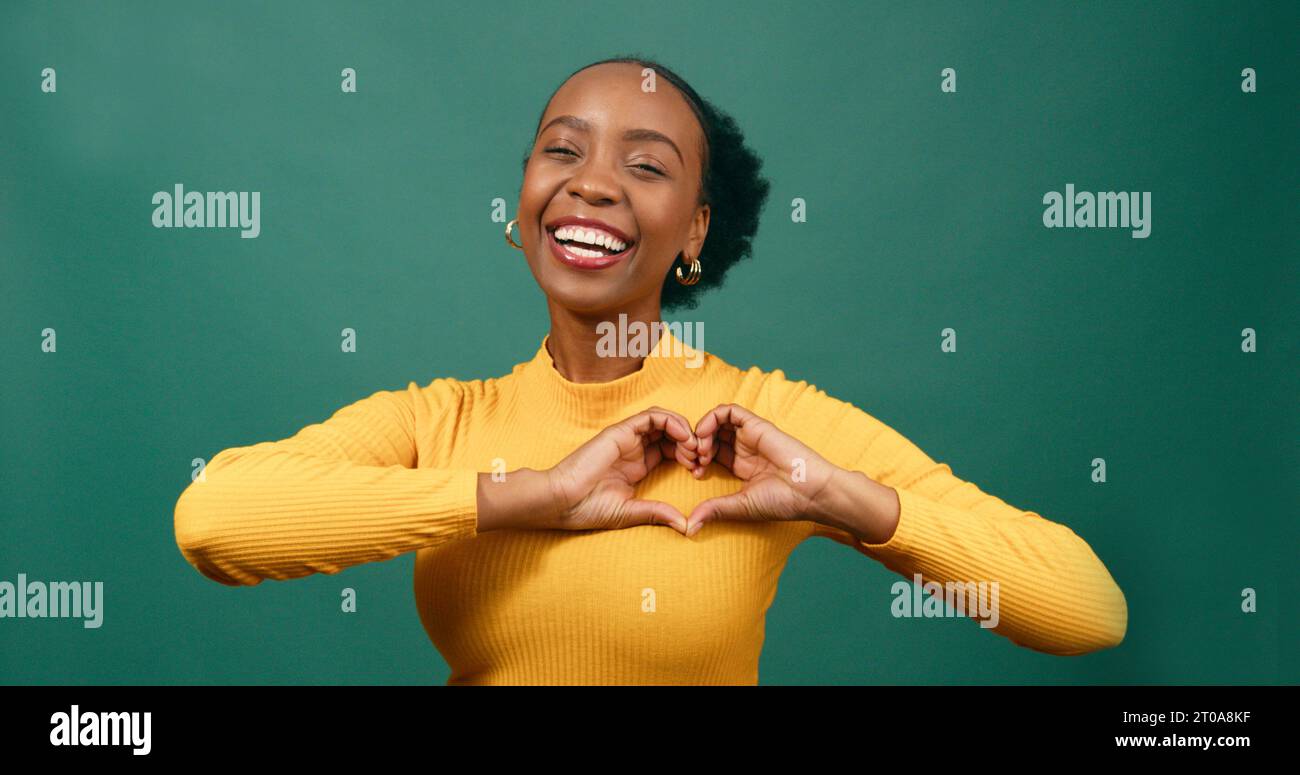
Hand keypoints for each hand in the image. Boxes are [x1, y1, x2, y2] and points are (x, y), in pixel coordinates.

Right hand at [544, 406, 700, 535]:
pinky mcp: (620, 431)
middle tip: (702, 459)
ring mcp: (627, 438)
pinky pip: (651, 417)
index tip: (699, 472)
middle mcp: (633, 448)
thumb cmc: (587, 509)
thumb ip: (657, 514)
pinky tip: (683, 436)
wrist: (560, 501)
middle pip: (670, 434)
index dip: (688, 457)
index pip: (669, 450)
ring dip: (684, 430)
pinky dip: (671, 421)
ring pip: (663, 421)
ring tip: (694, 447)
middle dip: (691, 443)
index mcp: (637, 465)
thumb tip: (686, 525)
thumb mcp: (630, 512)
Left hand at [686, 403, 841, 536]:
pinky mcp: (756, 425)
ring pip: (717, 421)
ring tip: (700, 449)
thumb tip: (689, 527)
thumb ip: (715, 509)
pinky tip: (706, 434)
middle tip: (694, 460)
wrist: (810, 491)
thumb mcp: (741, 506)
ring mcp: (750, 436)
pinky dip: (712, 417)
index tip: (695, 474)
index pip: (711, 454)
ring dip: (701, 431)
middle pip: (711, 436)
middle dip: (695, 445)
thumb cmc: (782, 501)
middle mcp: (743, 448)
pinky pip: (730, 411)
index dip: (697, 460)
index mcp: (740, 466)